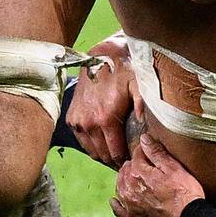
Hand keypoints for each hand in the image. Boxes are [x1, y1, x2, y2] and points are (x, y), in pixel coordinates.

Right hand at [67, 33, 139, 168]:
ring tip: (114, 149)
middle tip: (125, 156)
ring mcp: (78, 121)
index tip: (132, 159)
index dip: (124, 159)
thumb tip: (144, 123)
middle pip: (103, 155)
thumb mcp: (139, 84)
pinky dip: (91, 143)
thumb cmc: (124, 71)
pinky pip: (81, 140)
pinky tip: (102, 138)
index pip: (115, 153)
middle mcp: (89, 123)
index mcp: (106, 119)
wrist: (101, 58)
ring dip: (102, 152)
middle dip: (114, 158)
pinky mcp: (71, 118)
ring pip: (91, 151)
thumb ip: (142, 104)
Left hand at [111, 135, 203, 216]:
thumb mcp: (174, 168)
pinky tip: (115, 201)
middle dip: (133, 165)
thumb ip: (156, 152)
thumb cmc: (185, 195)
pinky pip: (119, 211)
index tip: (150, 151)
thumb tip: (143, 138)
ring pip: (120, 187)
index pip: (137, 155)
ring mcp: (130, 207)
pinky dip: (117, 204)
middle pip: (125, 171)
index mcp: (139, 173)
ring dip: (124, 181)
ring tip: (133, 178)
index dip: (145, 151)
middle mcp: (129, 189)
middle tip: (145, 164)